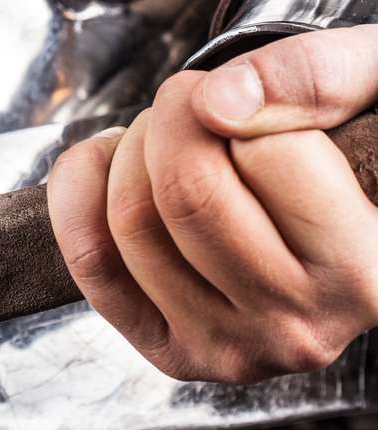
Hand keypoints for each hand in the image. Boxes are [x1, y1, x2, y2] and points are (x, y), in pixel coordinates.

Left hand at [47, 26, 377, 382]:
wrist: (364, 214)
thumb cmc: (366, 145)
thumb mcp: (375, 85)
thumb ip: (315, 78)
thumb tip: (219, 99)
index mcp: (366, 270)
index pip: (268, 153)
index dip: (246, 95)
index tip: (257, 92)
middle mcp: (302, 326)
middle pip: (185, 192)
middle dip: (175, 113)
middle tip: (199, 96)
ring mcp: (232, 350)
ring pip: (130, 222)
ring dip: (132, 148)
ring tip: (173, 135)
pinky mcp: (174, 352)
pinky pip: (90, 262)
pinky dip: (81, 189)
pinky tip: (116, 160)